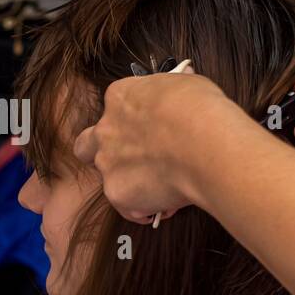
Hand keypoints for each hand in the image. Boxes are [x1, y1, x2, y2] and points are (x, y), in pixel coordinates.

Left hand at [72, 66, 243, 220]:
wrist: (206, 146)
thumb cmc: (202, 111)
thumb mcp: (186, 86)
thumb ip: (169, 96)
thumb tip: (178, 95)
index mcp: (120, 98)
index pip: (114, 110)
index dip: (131, 122)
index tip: (150, 131)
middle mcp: (105, 131)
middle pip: (87, 146)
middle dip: (105, 155)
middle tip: (133, 163)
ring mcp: (108, 164)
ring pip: (110, 179)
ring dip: (132, 184)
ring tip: (166, 188)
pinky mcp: (117, 193)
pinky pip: (128, 206)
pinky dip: (144, 208)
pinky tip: (167, 204)